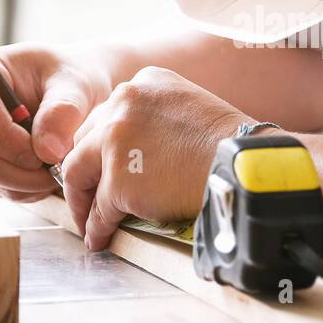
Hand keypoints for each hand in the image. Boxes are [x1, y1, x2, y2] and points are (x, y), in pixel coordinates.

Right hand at [0, 42, 114, 201]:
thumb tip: (48, 151)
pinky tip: (54, 169)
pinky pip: (5, 188)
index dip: (5, 137)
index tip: (44, 151)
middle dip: (25, 170)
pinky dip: (34, 188)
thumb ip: (63, 110)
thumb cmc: (70, 75)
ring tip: (63, 162)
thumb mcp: (75, 83)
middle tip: (62, 164)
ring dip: (32, 181)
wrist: (74, 89)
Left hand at [61, 66, 250, 249]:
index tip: (100, 163)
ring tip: (86, 220)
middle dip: (83, 170)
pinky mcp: (119, 182)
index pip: (105, 116)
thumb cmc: (228, 144)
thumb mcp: (187, 108)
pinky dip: (96, 227)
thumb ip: (155, 119)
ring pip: (80, 174)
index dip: (100, 144)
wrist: (242, 165)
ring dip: (80, 201)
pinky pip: (100, 210)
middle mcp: (121, 105)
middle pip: (84, 141)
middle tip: (86, 192)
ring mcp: (116, 143)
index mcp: (141, 84)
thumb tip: (138, 153)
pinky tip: (100, 237)